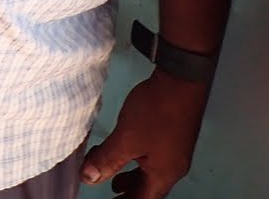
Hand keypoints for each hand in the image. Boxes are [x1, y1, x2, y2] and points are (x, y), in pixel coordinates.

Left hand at [81, 72, 210, 196]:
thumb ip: (107, 159)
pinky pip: (151, 158)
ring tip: (113, 180)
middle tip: (111, 196)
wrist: (180, 81)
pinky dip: (135, 161)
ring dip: (130, 178)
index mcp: (164, 173)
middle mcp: (173, 167)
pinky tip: (124, 152)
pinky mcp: (171, 136)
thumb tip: (88, 178)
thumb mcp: (126, 138)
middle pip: (148, 189)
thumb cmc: (156, 111)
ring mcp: (174, 151)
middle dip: (129, 194)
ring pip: (149, 173)